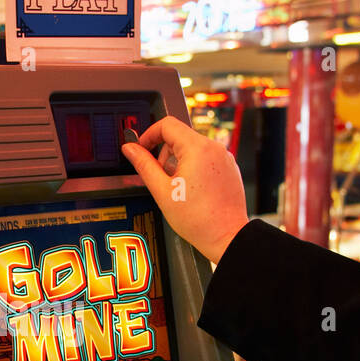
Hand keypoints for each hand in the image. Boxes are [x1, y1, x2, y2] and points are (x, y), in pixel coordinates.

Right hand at [121, 115, 248, 263]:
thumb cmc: (198, 219)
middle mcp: (214, 148)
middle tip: (159, 175)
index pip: (167, 124)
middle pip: (180, 135)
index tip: (142, 148)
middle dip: (164, 152)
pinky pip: (206, 157)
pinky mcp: (229, 167)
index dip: (149, 134)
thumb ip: (144, 165)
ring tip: (176, 186)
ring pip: (193, 146)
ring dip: (178, 160)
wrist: (226, 236)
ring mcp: (224, 157)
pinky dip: (193, 166)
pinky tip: (190, 189)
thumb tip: (130, 149)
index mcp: (197, 149)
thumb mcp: (162, 191)